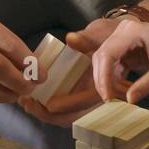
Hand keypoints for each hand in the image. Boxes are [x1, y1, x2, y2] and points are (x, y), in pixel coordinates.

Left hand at [17, 16, 132, 125]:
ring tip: (26, 103)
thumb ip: (89, 37)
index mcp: (110, 81)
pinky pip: (66, 109)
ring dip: (47, 114)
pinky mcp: (82, 95)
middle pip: (76, 116)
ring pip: (69, 116)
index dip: (70, 104)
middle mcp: (100, 94)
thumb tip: (71, 39)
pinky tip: (34, 100)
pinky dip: (50, 109)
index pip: (89, 99)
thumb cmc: (112, 35)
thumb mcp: (104, 32)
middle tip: (29, 104)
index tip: (49, 105)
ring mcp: (90, 97)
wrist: (122, 40)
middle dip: (50, 115)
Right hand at [90, 18, 148, 103]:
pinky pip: (114, 63)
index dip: (103, 77)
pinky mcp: (127, 47)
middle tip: (109, 101)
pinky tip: (123, 89)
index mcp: (132, 31)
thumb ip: (146, 84)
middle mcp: (124, 31)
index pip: (107, 54)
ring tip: (116, 97)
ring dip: (108, 79)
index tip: (107, 97)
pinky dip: (115, 77)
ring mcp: (124, 38)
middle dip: (103, 80)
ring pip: (105, 61)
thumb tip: (128, 100)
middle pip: (102, 57)